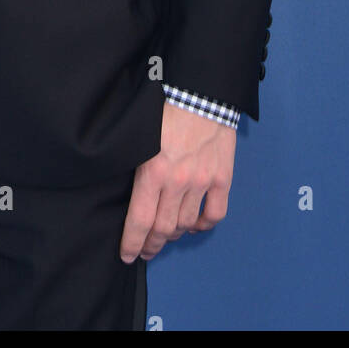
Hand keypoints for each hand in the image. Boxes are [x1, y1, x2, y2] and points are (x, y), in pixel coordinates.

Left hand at [119, 101, 235, 261]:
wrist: (201, 92)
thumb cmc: (165, 110)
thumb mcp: (141, 138)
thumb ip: (139, 168)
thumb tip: (132, 195)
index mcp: (152, 171)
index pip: (140, 221)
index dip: (132, 243)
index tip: (127, 255)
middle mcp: (177, 181)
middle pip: (163, 229)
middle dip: (151, 245)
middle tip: (145, 251)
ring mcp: (202, 182)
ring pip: (186, 224)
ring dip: (175, 235)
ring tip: (167, 236)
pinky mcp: (222, 178)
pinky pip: (214, 214)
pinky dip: (203, 225)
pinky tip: (195, 224)